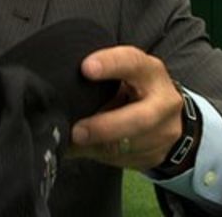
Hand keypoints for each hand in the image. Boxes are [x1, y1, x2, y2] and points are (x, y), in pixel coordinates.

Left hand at [67, 46, 184, 170]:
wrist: (165, 116)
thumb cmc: (131, 88)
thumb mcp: (121, 75)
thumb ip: (97, 76)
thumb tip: (56, 89)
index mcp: (149, 71)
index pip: (132, 62)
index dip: (110, 64)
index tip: (86, 68)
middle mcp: (164, 100)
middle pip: (141, 117)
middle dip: (106, 127)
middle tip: (77, 132)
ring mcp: (165, 131)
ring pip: (131, 145)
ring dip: (99, 146)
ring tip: (74, 142)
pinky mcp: (157, 154)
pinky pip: (125, 159)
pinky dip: (101, 155)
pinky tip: (87, 148)